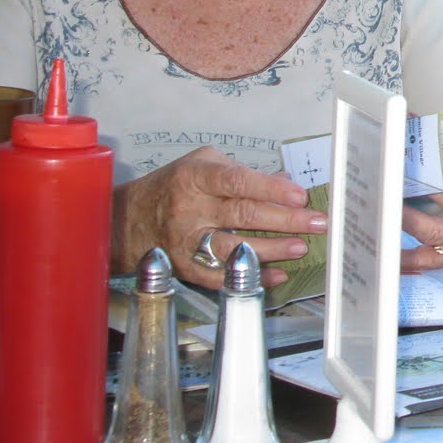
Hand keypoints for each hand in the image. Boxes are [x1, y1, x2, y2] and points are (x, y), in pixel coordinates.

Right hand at [113, 146, 325, 288]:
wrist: (127, 220)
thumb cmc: (172, 187)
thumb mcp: (202, 165)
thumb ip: (241, 172)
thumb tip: (284, 183)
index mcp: (195, 177)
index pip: (237, 181)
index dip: (270, 188)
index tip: (299, 195)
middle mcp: (189, 209)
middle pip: (242, 214)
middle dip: (284, 219)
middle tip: (316, 222)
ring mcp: (186, 241)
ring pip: (233, 247)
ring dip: (271, 249)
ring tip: (300, 247)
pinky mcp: (186, 267)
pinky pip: (221, 276)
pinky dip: (251, 276)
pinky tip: (275, 275)